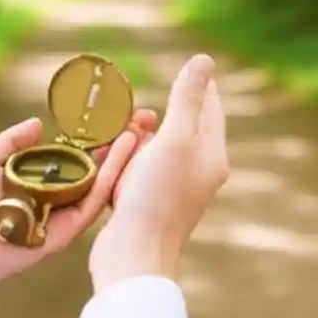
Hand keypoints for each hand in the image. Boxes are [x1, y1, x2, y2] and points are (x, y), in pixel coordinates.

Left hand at [0, 110, 158, 289]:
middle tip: (138, 122)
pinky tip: (121, 160)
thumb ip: (11, 143)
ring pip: (93, 188)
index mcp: (26, 182)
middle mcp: (44, 200)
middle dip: (113, 148)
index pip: (66, 157)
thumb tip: (39, 124)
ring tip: (137, 133)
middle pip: (87, 171)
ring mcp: (53, 219)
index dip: (89, 138)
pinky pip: (87, 211)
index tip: (111, 116)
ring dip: (117, 162)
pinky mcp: (59, 237)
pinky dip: (105, 186)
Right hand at [89, 54, 227, 292]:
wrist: (133, 256)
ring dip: (134, 137)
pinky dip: (122, 159)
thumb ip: (187, 99)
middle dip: (157, 114)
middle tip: (137, 112)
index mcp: (211, 156)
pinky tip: (107, 157)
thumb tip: (203, 61)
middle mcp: (196, 172)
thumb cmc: (156, 197)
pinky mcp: (146, 202)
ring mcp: (170, 189)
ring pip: (153, 148)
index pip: (211, 109)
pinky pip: (135, 168)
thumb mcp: (174, 140)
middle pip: (179, 128)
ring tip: (119, 134)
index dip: (197, 86)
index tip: (185, 66)